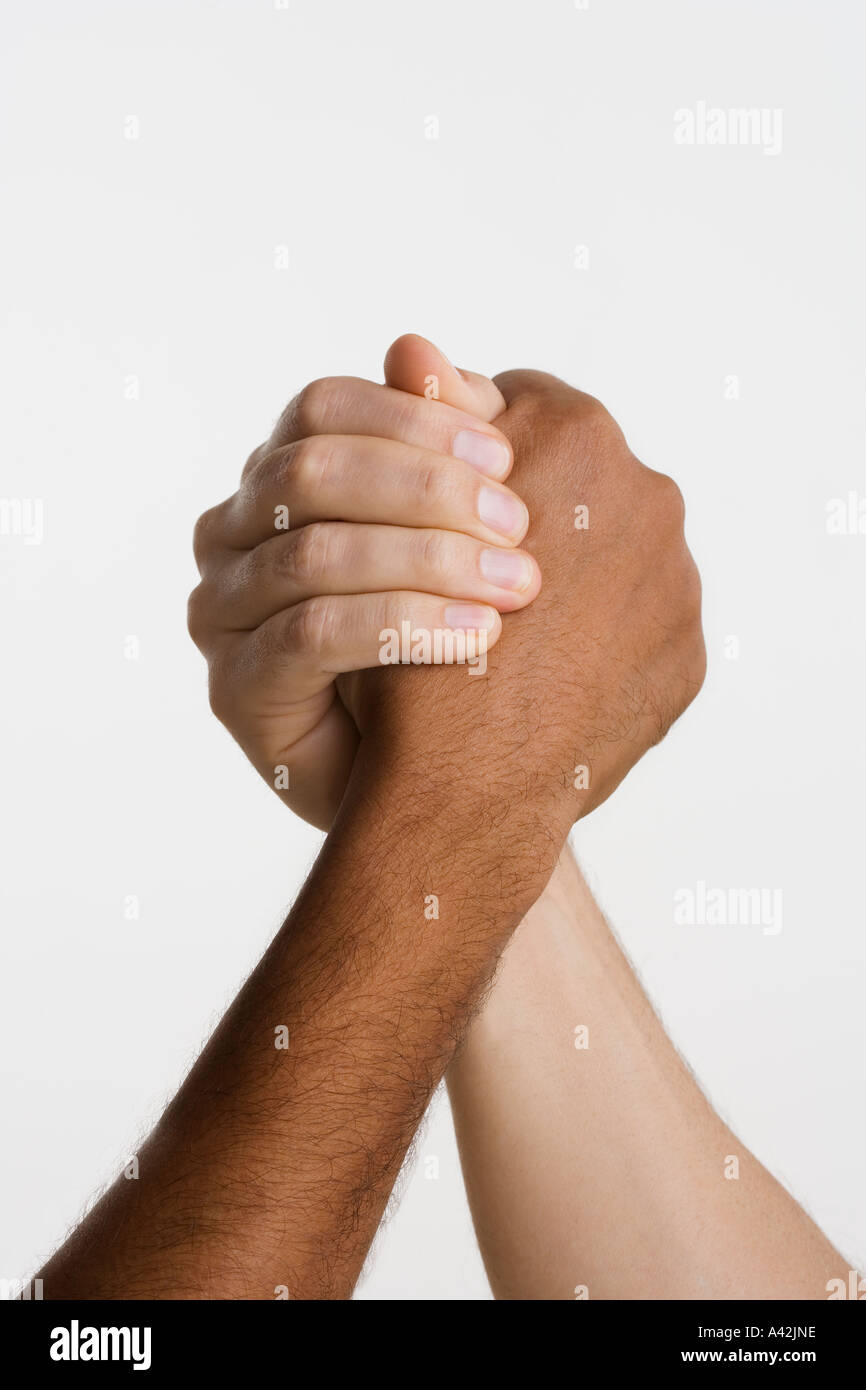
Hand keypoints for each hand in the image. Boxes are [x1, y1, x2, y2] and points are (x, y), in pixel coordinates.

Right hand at [187, 352, 539, 828]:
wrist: (435, 792)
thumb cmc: (449, 653)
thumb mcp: (457, 540)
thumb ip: (440, 453)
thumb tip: (423, 347)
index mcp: (280, 480)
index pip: (325, 409)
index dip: (415, 421)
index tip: (510, 456)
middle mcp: (233, 534)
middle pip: (312, 468)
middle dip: (426, 488)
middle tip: (522, 524)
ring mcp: (224, 611)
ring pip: (315, 549)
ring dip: (429, 559)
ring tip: (520, 586)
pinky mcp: (235, 687)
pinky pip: (315, 632)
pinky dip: (404, 624)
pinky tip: (480, 639)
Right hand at [339, 365, 705, 848]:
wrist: (464, 789)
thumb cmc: (409, 648)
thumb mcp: (397, 521)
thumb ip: (419, 427)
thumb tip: (418, 345)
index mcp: (574, 436)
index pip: (521, 406)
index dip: (466, 449)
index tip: (436, 494)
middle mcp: (646, 492)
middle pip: (579, 477)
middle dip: (527, 508)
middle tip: (476, 559)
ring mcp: (676, 577)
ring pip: (617, 552)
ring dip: (569, 573)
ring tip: (510, 623)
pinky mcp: (687, 653)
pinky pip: (642, 623)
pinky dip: (601, 636)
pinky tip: (547, 669)